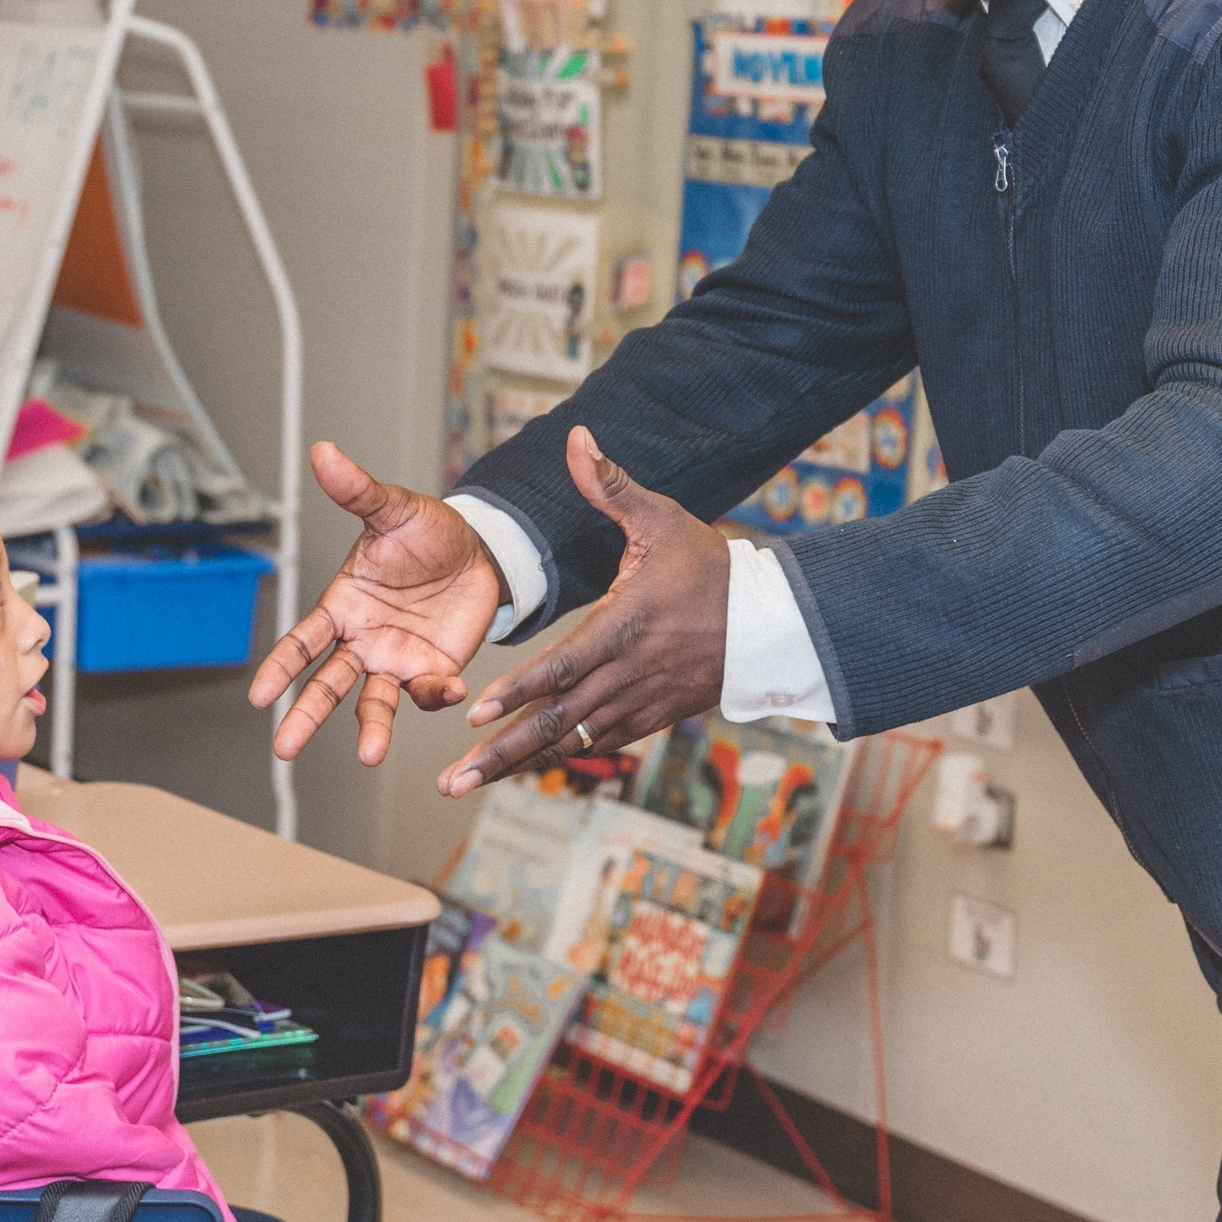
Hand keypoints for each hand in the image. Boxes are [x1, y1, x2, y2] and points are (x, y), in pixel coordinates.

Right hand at [249, 442, 504, 766]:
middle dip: (305, 715)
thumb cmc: (427, 531)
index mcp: (342, 606)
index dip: (280, 668)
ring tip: (369, 755)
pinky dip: (434, 696)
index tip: (258, 697)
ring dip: (370, 729)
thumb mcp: (393, 508)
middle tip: (284, 750)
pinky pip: (427, 692)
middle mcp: (362, 640)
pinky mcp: (433, 669)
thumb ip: (358, 492)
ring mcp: (395, 659)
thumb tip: (323, 451)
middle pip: (326, 684)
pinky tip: (448, 689)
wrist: (481, 550)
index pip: (302, 642)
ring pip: (372, 702)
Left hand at [437, 427, 732, 796]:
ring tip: (468, 783)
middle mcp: (628, 674)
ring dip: (519, 765)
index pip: (562, 667)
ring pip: (572, 741)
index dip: (517, 691)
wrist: (772, 622)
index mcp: (624, 627)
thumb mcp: (660, 519)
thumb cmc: (711, 566)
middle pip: (556, 721)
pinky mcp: (653, 717)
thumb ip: (610, 485)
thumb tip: (576, 437)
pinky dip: (559, 757)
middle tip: (449, 782)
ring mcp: (641, 702)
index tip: (473, 714)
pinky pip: (599, 743)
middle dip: (499, 753)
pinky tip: (522, 769)